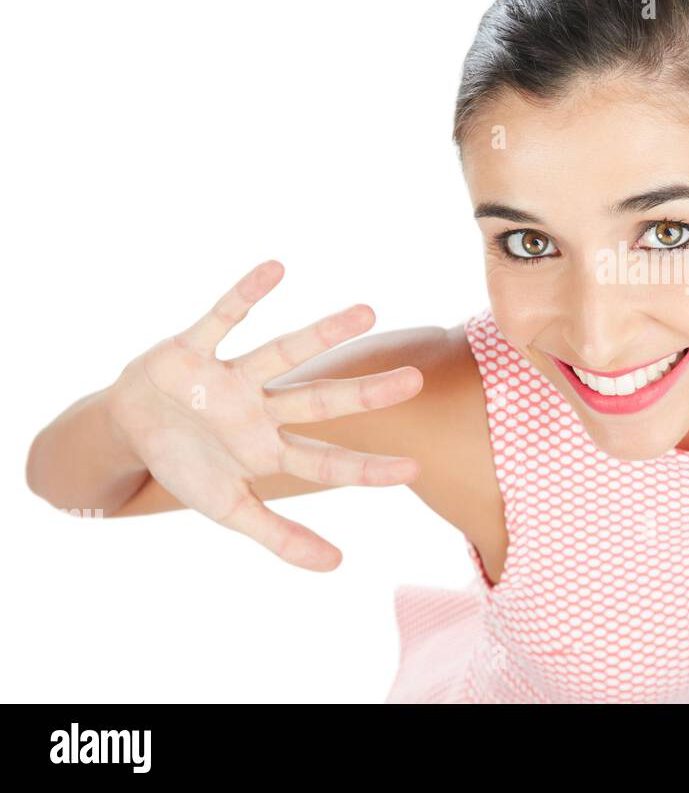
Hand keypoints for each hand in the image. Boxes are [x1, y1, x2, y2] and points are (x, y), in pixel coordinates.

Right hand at [107, 260, 423, 570]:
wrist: (128, 428)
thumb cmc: (189, 465)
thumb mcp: (228, 509)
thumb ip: (280, 537)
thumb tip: (338, 565)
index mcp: (270, 448)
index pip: (327, 460)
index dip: (366, 468)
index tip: (414, 468)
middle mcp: (261, 408)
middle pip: (320, 400)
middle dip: (364, 393)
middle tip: (415, 379)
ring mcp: (231, 377)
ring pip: (284, 352)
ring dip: (323, 334)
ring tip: (368, 311)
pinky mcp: (193, 349)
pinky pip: (222, 318)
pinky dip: (244, 295)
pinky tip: (277, 269)